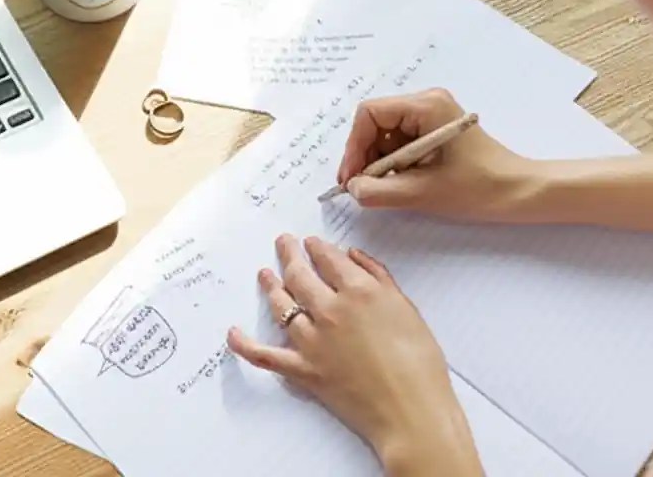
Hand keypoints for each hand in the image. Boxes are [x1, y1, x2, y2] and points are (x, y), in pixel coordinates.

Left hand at [227, 235, 481, 475]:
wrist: (412, 410)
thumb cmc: (419, 364)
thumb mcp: (407, 309)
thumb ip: (379, 277)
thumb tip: (354, 256)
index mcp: (359, 291)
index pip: (329, 258)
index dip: (317, 247)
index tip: (311, 242)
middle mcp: (330, 310)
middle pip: (300, 274)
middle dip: (288, 255)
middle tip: (283, 243)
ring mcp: (312, 340)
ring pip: (282, 305)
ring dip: (271, 286)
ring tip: (265, 274)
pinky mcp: (303, 370)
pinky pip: (265, 355)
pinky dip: (244, 345)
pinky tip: (232, 333)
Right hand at [337, 88, 536, 220]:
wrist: (521, 193)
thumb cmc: (479, 188)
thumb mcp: (423, 193)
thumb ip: (379, 191)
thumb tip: (351, 188)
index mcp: (426, 106)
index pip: (370, 114)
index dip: (354, 146)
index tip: (351, 178)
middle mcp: (427, 102)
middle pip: (376, 123)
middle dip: (365, 156)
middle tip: (360, 188)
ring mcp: (432, 115)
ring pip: (387, 135)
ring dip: (379, 163)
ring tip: (382, 189)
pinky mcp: (435, 131)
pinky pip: (401, 143)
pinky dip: (394, 164)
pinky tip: (398, 183)